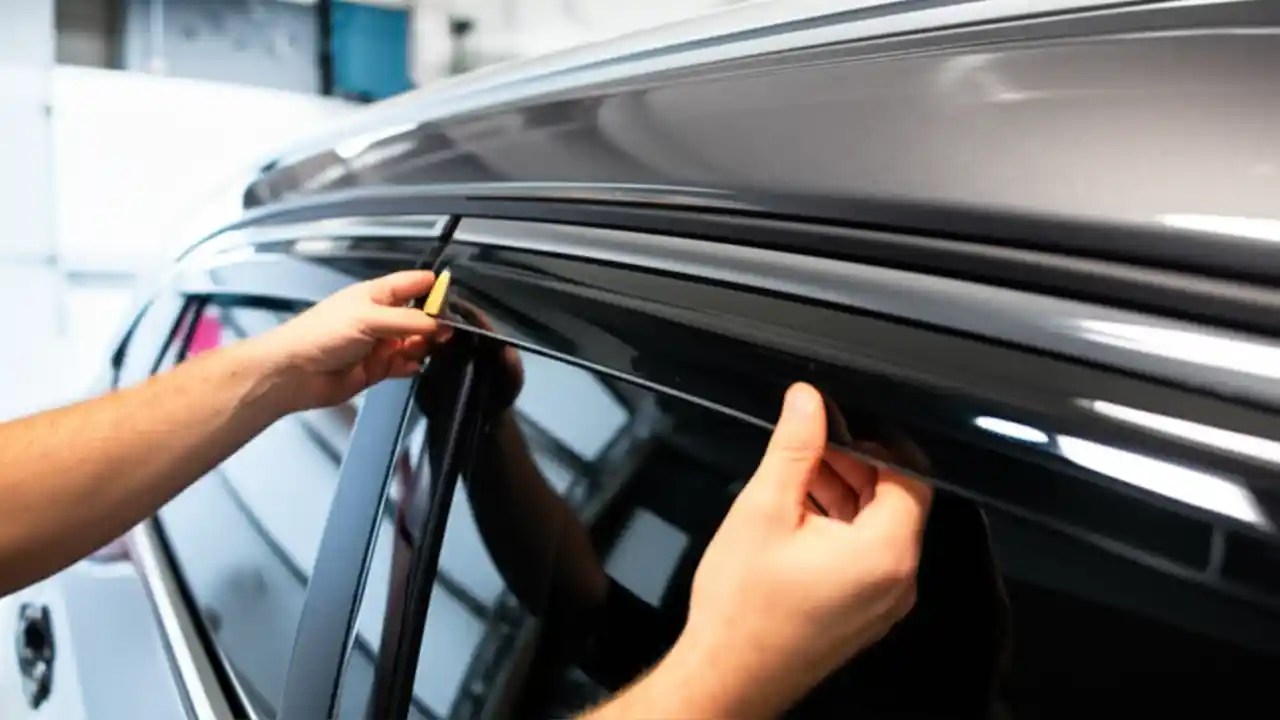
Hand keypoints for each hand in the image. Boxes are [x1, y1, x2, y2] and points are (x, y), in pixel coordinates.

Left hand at [251, 270, 450, 410]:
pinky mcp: (377, 368)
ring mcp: (379, 344)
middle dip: (436, 321)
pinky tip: (415, 366)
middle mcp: (380, 317)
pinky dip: (412, 366)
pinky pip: (403, 365)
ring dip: (425, 345)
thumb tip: (439, 324)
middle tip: (448, 330)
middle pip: (419, 315)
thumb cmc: (323, 334)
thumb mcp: (368, 319)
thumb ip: (407, 321)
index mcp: (376, 295)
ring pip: (415, 342)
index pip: (412, 284)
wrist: (294, 373)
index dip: (434, 287)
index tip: (455, 295)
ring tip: (431, 348)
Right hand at [611, 383, 931, 718]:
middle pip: (897, 500)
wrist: (726, 674)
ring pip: (879, 527)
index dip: (875, 441)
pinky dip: (840, 527)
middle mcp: (897, 581)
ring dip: (845, 494)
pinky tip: (798, 516)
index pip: (911, 475)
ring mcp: (883, 602)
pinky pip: (867, 556)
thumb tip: (807, 401)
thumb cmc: (741, 608)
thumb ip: (794, 448)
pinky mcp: (864, 613)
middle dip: (854, 465)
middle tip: (809, 448)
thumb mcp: (765, 509)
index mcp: (885, 553)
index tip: (837, 425)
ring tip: (795, 480)